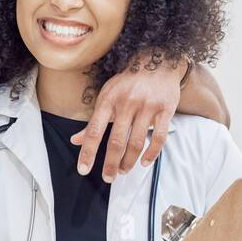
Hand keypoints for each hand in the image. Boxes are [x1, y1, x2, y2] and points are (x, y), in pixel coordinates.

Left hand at [72, 54, 186, 181]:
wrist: (158, 62)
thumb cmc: (127, 83)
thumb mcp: (106, 97)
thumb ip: (93, 122)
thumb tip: (75, 140)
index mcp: (107, 101)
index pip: (93, 131)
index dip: (88, 152)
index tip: (83, 170)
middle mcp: (126, 104)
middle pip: (116, 141)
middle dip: (110, 163)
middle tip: (108, 178)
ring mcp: (147, 107)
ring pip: (137, 142)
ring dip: (129, 161)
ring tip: (123, 170)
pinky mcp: (165, 110)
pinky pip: (158, 137)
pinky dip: (152, 153)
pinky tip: (145, 163)